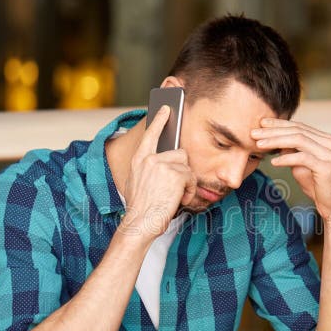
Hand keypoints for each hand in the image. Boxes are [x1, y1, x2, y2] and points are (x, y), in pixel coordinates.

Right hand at [120, 106, 196, 239]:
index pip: (151, 134)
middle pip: (179, 153)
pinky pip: (191, 177)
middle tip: (174, 188)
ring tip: (175, 196)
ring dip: (186, 183)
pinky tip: (180, 199)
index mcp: (139, 160)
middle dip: (182, 170)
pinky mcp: (175, 174)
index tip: (166, 108)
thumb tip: (167, 163)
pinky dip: (189, 191)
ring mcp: (162, 165)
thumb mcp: (139, 183)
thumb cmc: (142, 208)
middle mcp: (149, 159)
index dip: (160, 120)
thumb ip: (150, 168)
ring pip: (187, 167)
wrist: (140, 223)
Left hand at [251, 118, 330, 223]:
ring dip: (276, 141)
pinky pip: (303, 158)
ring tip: (259, 145)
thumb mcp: (300, 165)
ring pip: (298, 140)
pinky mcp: (327, 166)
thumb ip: (291, 151)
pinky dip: (286, 158)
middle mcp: (328, 142)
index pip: (298, 126)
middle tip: (254, 133)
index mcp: (323, 138)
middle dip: (273, 131)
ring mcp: (329, 153)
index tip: (260, 123)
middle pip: (296, 130)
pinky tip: (274, 162)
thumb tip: (274, 141)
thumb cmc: (316, 184)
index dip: (278, 124)